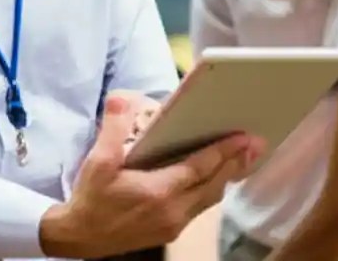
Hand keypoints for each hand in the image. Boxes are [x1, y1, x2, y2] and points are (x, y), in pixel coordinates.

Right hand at [39, 96, 264, 258]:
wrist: (80, 236)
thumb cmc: (91, 199)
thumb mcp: (98, 162)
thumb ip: (113, 129)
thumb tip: (122, 100)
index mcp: (159, 192)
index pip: (200, 168)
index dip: (224, 151)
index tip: (243, 137)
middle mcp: (174, 211)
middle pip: (214, 184)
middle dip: (236, 163)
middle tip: (257, 143)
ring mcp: (174, 223)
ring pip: (210, 198)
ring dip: (226, 177)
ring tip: (243, 158)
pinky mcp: (170, 230)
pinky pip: (200, 207)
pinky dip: (211, 189)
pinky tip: (215, 179)